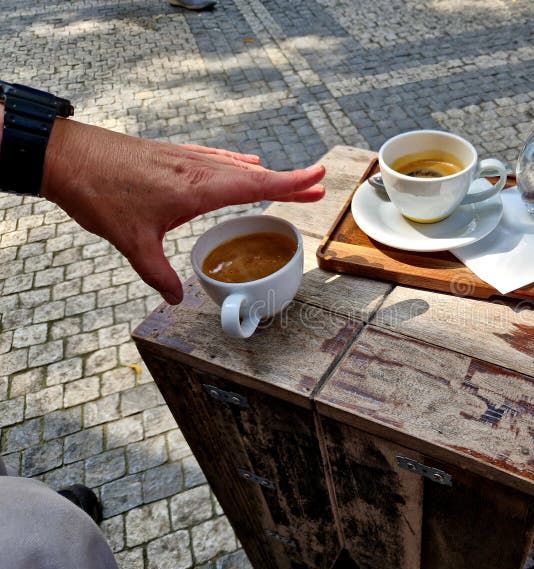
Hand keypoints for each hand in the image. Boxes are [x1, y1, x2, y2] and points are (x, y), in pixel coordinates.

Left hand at [41, 118, 324, 303]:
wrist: (67, 156)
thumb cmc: (99, 193)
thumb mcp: (131, 242)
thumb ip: (157, 273)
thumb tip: (176, 299)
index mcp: (196, 188)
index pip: (255, 185)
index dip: (289, 183)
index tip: (317, 179)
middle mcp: (197, 168)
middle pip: (254, 174)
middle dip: (289, 181)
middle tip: (317, 186)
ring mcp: (185, 158)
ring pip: (237, 166)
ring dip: (266, 174)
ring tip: (289, 182)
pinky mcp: (173, 155)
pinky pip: (216, 158)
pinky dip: (238, 164)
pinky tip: (244, 163)